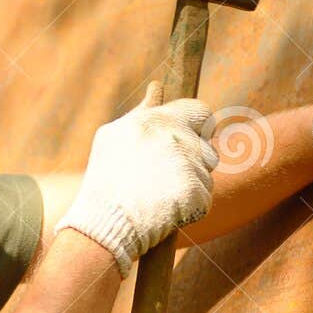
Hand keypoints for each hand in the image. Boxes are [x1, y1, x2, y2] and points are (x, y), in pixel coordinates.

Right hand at [55, 83, 217, 275]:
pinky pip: (205, 198)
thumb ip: (143, 110)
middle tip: (167, 178)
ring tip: (160, 197)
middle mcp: (174, 138)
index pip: (201, 111)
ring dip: (191, 186)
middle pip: (208, 149)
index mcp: (155, 120)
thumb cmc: (106, 181)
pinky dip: (190, 208)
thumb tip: (159, 87)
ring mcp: (187, 165)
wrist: (104, 225)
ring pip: (206, 175)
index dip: (199, 127)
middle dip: (195, 162)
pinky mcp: (195, 193)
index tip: (191, 139)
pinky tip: (166, 212)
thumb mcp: (115, 137)